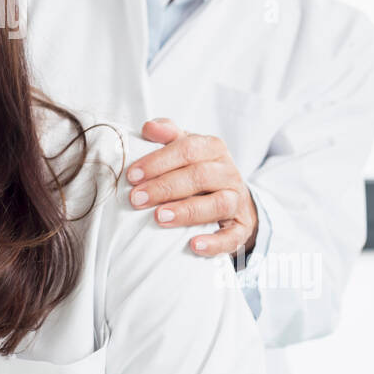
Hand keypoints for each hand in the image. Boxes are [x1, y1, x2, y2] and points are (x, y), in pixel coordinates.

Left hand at [126, 118, 258, 259]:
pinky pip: (232, 236)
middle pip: (199, 176)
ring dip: (187, 211)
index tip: (132, 176)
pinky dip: (214, 242)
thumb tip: (149, 127)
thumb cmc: (198, 169)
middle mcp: (228, 172)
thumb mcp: (185, 148)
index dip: (158, 161)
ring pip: (218, 204)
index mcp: (213, 148)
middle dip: (164, 187)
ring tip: (160, 217)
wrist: (232, 197)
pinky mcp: (241, 228)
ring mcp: (237, 200)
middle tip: (136, 199)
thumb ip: (167, 134)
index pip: (187, 149)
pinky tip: (193, 245)